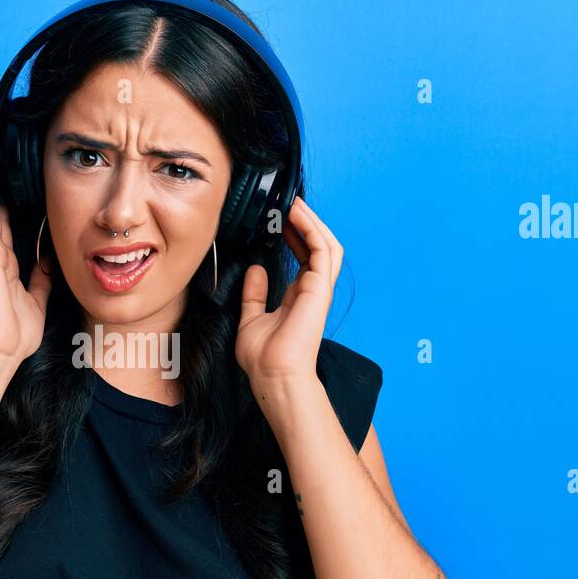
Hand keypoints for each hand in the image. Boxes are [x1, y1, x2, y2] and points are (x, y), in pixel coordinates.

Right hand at [0, 158, 52, 367]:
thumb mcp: (37, 301)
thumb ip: (41, 280)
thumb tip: (49, 261)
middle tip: (1, 165)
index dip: (14, 210)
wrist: (0, 352)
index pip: (11, 231)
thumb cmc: (15, 335)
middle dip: (1, 192)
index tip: (20, 190)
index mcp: (8, 268)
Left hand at [236, 196, 344, 385]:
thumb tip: (256, 269)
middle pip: (318, 247)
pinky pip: (322, 249)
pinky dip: (311, 229)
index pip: (303, 257)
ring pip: (326, 244)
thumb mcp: (251, 317)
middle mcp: (312, 290)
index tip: (279, 220)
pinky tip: (296, 215)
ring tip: (293, 204)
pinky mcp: (319, 288)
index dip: (294, 236)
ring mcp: (319, 288)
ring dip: (312, 222)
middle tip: (287, 205)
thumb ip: (254, 294)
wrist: (273, 374)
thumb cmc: (263, 357)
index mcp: (299, 297)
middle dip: (306, 224)